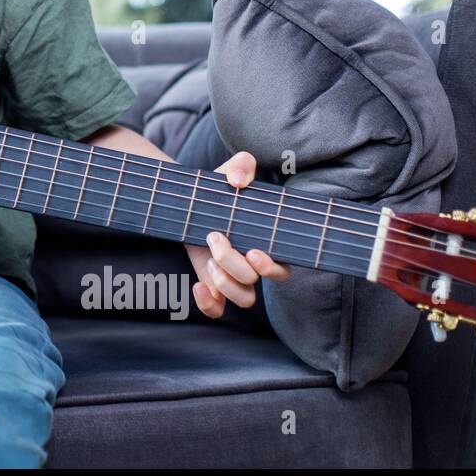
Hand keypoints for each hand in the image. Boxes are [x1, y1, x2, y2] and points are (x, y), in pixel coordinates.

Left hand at [186, 151, 291, 318]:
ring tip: (207, 259)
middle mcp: (253, 265)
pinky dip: (208, 304)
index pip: (282, 269)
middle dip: (234, 265)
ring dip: (224, 283)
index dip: (271, 267)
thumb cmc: (221, 188)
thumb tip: (238, 181)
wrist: (192, 200)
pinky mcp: (212, 283)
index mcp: (268, 242)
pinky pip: (218, 309)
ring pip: (243, 299)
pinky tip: (196, 286)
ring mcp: (233, 276)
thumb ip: (242, 166)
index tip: (253, 251)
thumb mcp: (232, 170)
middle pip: (255, 283)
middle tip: (214, 237)